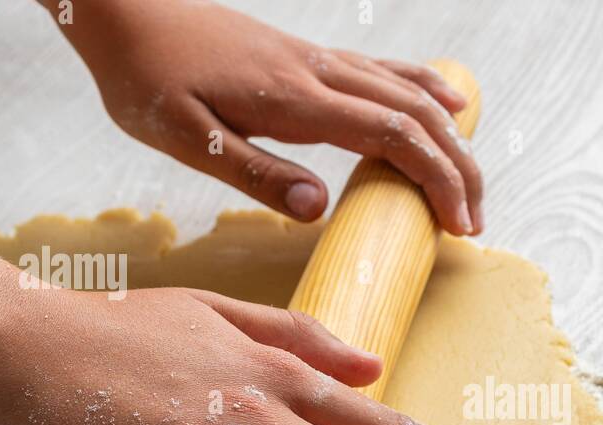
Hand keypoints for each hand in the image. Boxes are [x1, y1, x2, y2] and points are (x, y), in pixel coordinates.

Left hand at [50, 0, 483, 234]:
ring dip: (451, 139)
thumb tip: (318, 210)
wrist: (127, 9)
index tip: (460, 225)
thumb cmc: (147, 77)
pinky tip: (451, 106)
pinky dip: (429, 91)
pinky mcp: (311, 57)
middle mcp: (320, 74)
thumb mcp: (185, 138)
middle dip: (460, 169)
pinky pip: (388, 71)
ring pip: (410, 91)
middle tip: (475, 222)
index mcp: (295, 100)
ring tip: (470, 184)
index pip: (393, 137)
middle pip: (418, 115)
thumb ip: (254, 173)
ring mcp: (320, 61)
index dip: (437, 181)